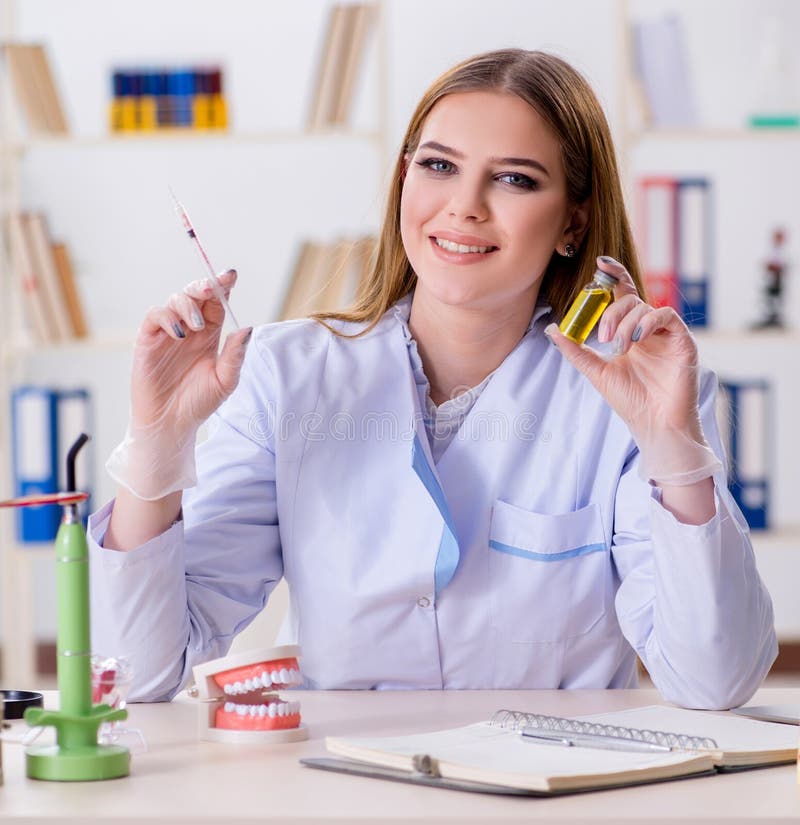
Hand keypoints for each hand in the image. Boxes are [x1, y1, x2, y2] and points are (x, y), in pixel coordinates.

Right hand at [131, 269, 249, 434]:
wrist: (171, 424)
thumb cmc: (199, 403)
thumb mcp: (225, 381)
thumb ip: (235, 355)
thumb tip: (248, 328)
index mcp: (210, 334)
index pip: (217, 302)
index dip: (222, 286)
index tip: (230, 275)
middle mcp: (190, 328)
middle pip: (196, 295)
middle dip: (204, 286)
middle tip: (212, 287)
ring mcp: (168, 332)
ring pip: (175, 300)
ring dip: (188, 306)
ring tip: (196, 326)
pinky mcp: (148, 340)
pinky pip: (155, 316)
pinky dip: (166, 317)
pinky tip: (179, 332)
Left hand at [545, 256, 720, 485]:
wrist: (653, 424)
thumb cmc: (630, 400)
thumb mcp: (596, 372)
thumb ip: (576, 350)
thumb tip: (553, 330)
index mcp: (629, 331)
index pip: (622, 295)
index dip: (613, 276)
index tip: (600, 264)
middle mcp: (648, 328)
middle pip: (630, 299)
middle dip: (612, 312)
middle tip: (602, 336)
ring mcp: (666, 334)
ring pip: (644, 307)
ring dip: (626, 324)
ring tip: (619, 348)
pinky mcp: (683, 340)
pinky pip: (666, 316)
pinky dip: (648, 322)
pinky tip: (637, 339)